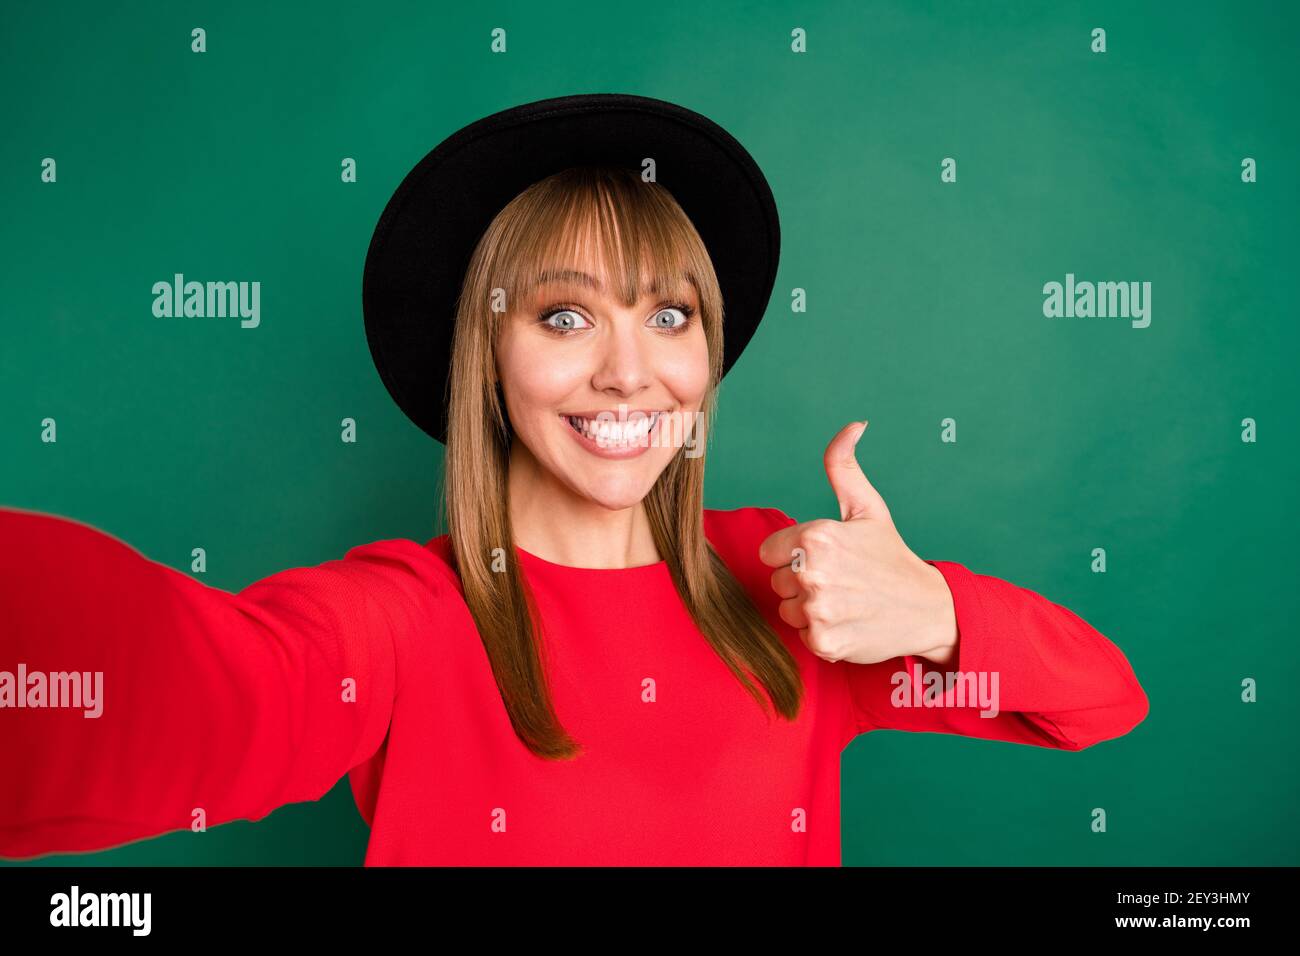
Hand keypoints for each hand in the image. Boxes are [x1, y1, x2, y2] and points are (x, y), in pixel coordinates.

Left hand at [758, 420, 958, 665]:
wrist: (929, 609)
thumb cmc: (892, 557)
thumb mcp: (868, 509)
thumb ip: (843, 467)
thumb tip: (852, 426)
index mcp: (817, 537)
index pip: (770, 552)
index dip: (794, 555)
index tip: (825, 559)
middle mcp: (813, 573)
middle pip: (778, 582)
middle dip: (802, 583)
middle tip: (842, 581)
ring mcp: (819, 610)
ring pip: (788, 611)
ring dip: (811, 610)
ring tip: (846, 601)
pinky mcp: (824, 642)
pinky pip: (803, 636)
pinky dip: (823, 634)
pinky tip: (849, 622)